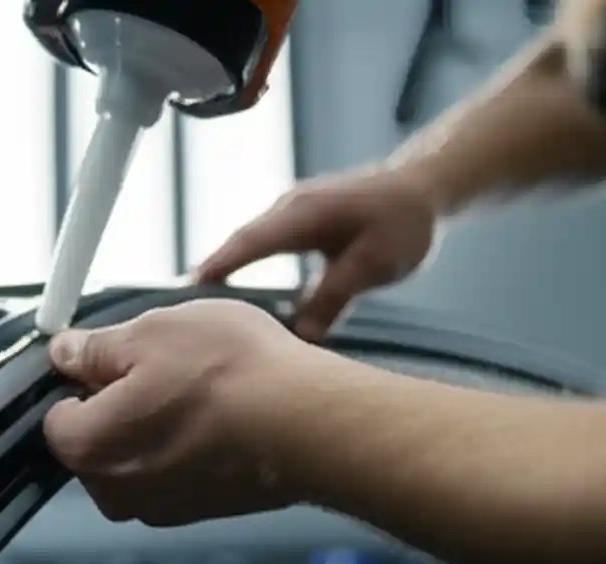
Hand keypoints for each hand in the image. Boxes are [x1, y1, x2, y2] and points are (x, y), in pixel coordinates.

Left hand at [42, 299, 311, 526]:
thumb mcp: (150, 332)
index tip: (111, 358)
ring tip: (202, 387)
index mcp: (88, 449)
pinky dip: (192, 444)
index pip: (56, 415)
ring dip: (159, 422)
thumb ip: (95, 347)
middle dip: (119, 403)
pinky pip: (178, 470)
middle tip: (165, 366)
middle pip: (96, 438)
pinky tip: (224, 414)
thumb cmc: (232, 378)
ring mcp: (163, 508)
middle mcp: (117, 492)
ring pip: (139, 454)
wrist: (311, 426)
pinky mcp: (204, 510)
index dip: (82, 380)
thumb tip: (66, 352)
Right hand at [194, 169, 437, 340]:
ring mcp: (291, 212)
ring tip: (201, 306)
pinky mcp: (298, 222)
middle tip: (183, 307)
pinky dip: (245, 265)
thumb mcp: (375, 264)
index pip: (252, 241)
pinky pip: (262, 245)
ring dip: (225, 269)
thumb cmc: (404, 221)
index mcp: (305, 213)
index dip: (220, 264)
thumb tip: (301, 334)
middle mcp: (290, 208)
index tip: (190, 287)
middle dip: (211, 270)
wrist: (422, 187)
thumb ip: (335, 298)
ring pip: (250, 244)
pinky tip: (236, 294)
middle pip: (241, 242)